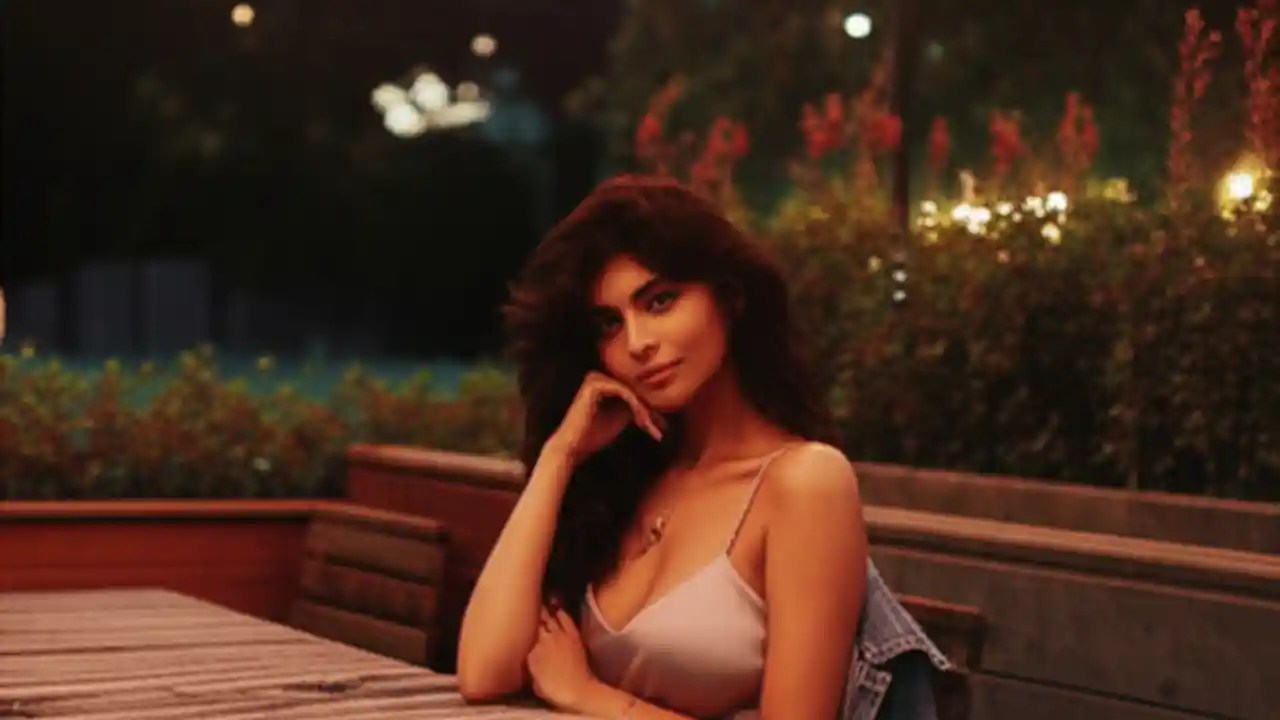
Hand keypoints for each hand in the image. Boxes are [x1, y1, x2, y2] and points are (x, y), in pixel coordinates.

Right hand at [527, 605, 597, 711]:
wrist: (577, 690)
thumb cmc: (553, 690)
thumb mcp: (534, 680)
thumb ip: (530, 664)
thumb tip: (528, 655)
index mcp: (531, 651)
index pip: (523, 633)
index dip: (521, 627)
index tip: (518, 622)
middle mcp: (543, 640)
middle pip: (535, 622)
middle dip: (530, 615)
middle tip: (527, 610)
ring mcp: (559, 635)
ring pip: (549, 617)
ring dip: (544, 611)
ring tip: (539, 605)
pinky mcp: (573, 635)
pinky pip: (565, 619)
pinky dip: (560, 613)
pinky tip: (557, 610)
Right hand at [546, 371, 664, 464]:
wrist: (573, 447)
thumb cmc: (594, 435)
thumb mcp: (620, 418)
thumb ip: (634, 408)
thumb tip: (657, 407)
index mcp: (603, 382)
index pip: (632, 393)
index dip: (648, 409)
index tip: (661, 426)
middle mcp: (598, 376)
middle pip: (633, 391)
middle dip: (648, 410)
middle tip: (660, 427)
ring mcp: (596, 378)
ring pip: (630, 392)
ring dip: (643, 410)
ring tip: (650, 428)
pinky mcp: (595, 384)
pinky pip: (624, 393)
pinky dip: (635, 407)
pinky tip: (641, 422)